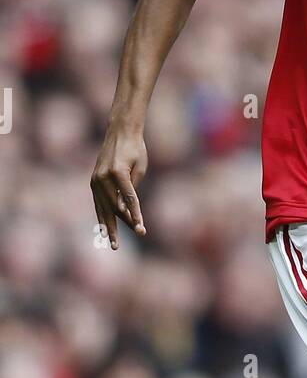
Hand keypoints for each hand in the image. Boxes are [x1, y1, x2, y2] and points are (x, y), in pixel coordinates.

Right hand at [90, 123, 147, 249]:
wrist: (120, 132)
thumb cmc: (136, 149)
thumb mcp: (140, 167)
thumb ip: (133, 188)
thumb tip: (125, 209)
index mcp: (118, 171)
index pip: (129, 198)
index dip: (135, 215)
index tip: (140, 229)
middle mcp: (104, 177)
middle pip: (113, 206)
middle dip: (120, 226)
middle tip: (119, 246)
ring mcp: (96, 179)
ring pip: (103, 208)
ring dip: (108, 227)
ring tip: (112, 244)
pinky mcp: (94, 181)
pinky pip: (98, 202)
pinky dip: (101, 216)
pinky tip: (103, 230)